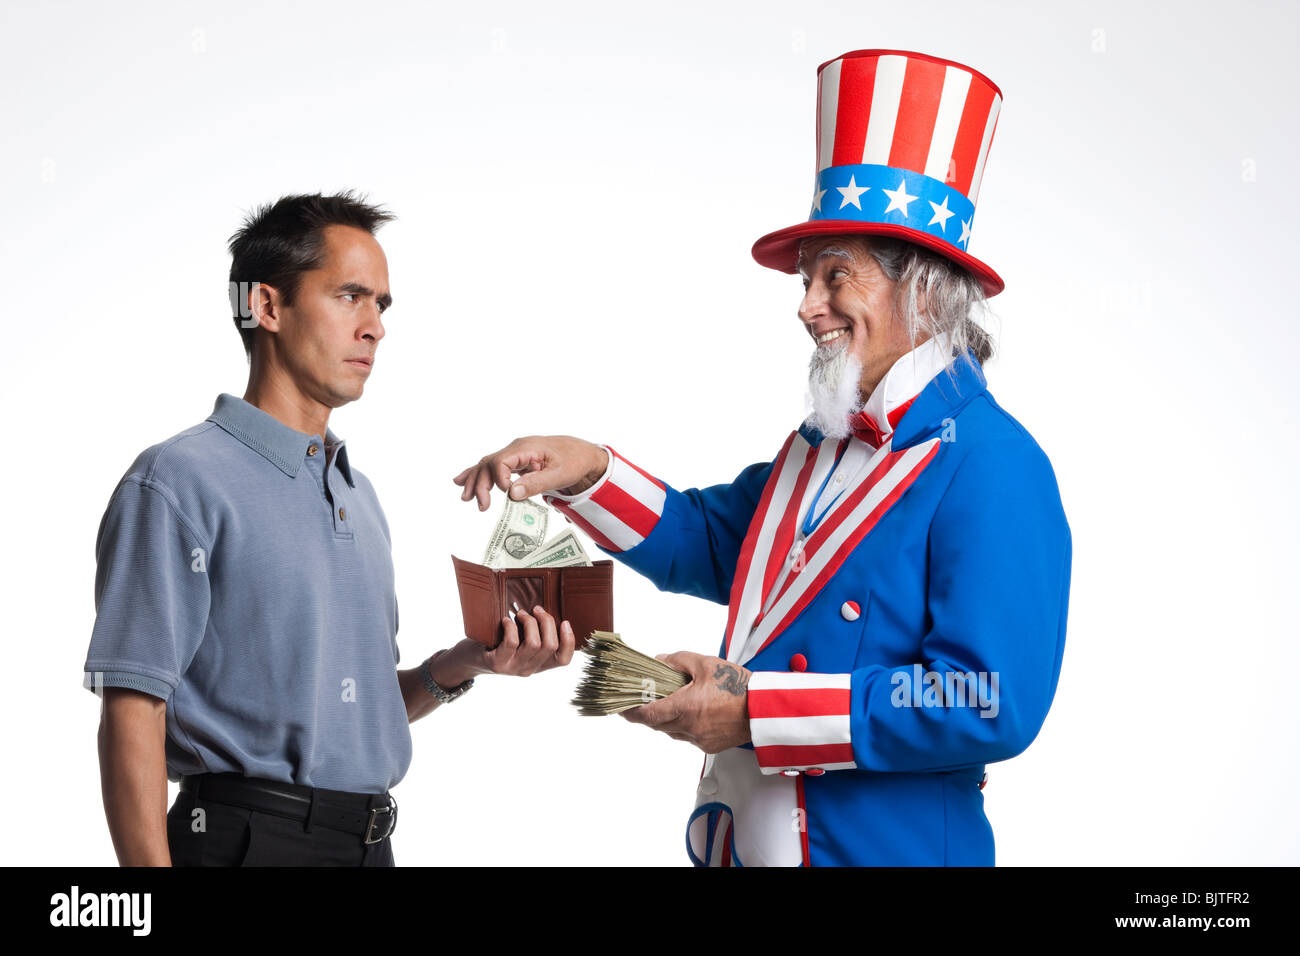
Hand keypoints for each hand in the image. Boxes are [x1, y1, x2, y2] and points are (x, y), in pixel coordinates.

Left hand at [447, 605, 575, 677]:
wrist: (468, 659)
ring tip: (520, 614)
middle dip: (546, 621)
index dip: (569, 641)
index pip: (563, 660)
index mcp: (538, 664)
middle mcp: (528, 669)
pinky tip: (506, 620)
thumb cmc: (497, 643)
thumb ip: (536, 634)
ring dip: (529, 622)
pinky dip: (511, 626)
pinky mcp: (497, 664)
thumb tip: (548, 612)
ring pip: (533, 643)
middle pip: (550, 645)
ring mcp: (513, 668)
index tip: (565, 621)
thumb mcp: (520, 643)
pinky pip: (512, 642)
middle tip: (536, 609)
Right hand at [453, 436, 608, 510]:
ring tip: (466, 498)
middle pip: (489, 463)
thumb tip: (511, 494)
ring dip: (475, 480)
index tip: (507, 494)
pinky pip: (493, 467)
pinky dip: (478, 474)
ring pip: (487, 464)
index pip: (501, 461)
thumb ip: (536, 483)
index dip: (499, 479)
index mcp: (526, 448)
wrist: (582, 453)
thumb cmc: (573, 461)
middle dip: (481, 483)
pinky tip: (462, 481)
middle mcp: (517, 448)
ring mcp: (515, 454)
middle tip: (481, 505)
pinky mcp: (515, 461)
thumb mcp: (560, 474)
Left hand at [621, 652, 752, 753]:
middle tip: (642, 701)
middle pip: (657, 725)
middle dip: (647, 713)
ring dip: (665, 720)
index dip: (631, 712)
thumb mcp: (705, 664)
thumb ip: (678, 661)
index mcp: (686, 708)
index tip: (621, 707)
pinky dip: (683, 726)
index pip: (647, 714)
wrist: (764, 708)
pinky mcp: (710, 746)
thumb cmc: (738, 685)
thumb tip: (659, 662)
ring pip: (672, 732)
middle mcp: (690, 728)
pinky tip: (690, 713)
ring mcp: (700, 740)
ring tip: (669, 704)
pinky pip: (687, 738)